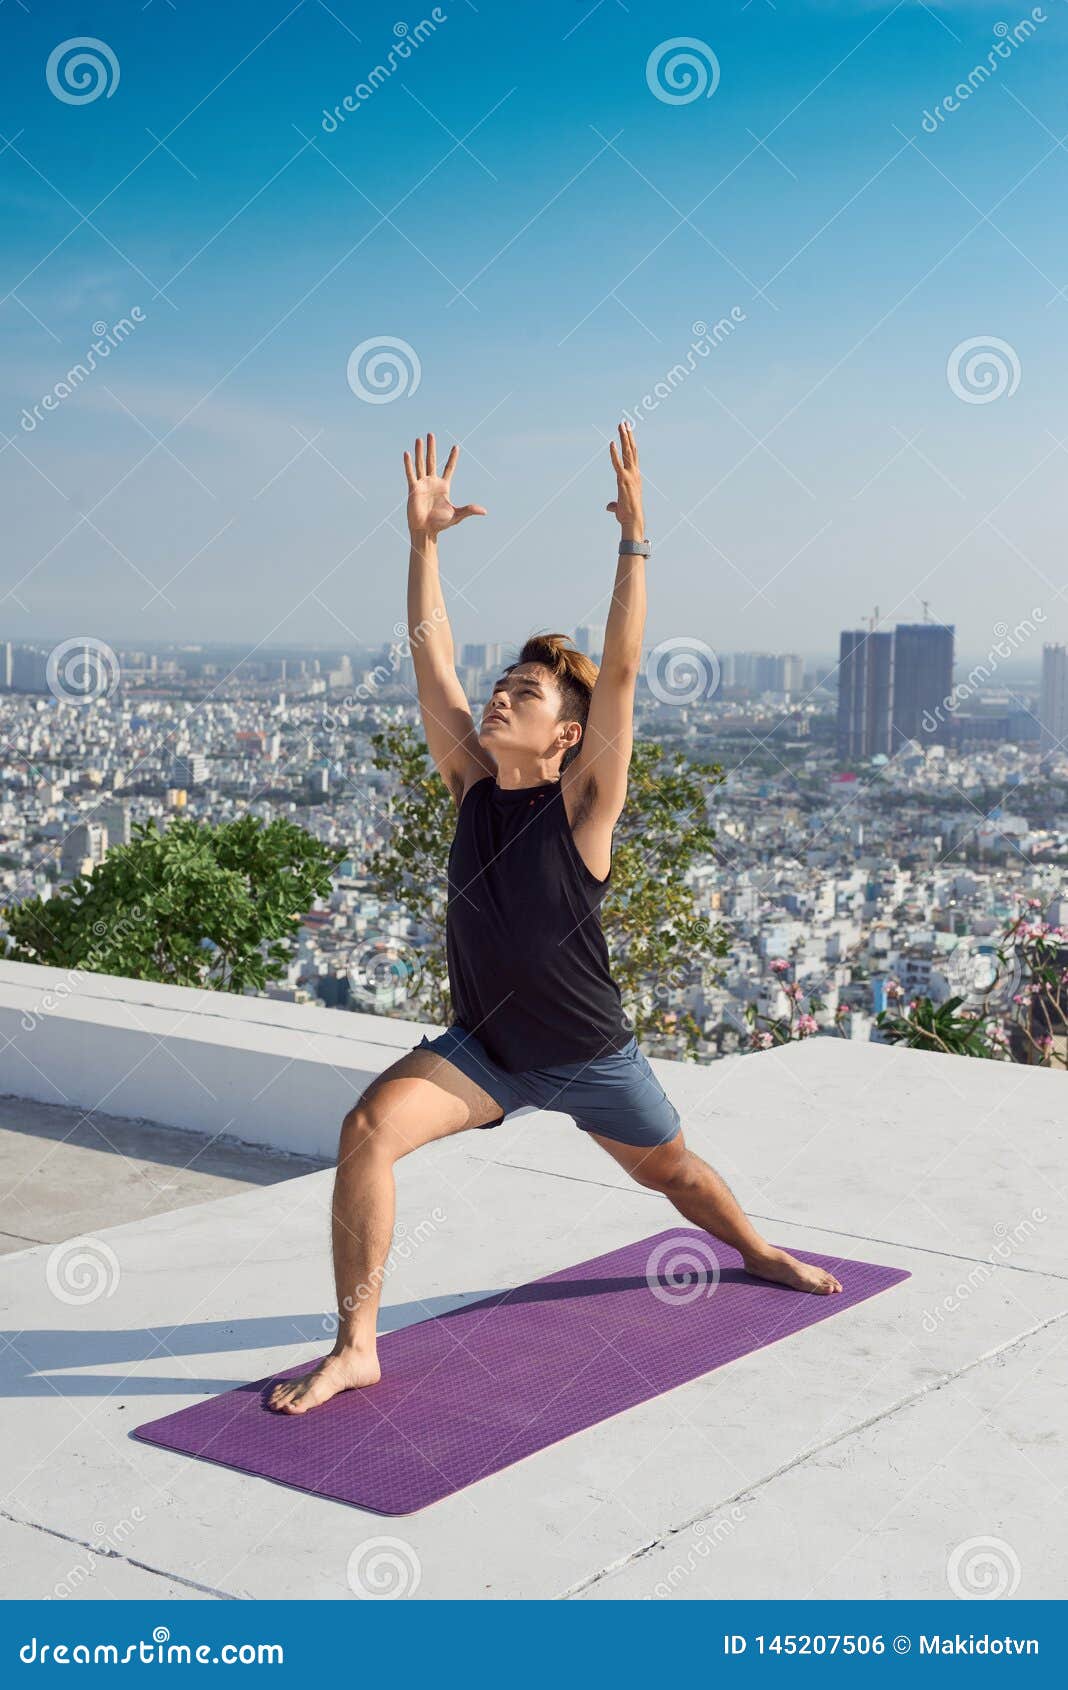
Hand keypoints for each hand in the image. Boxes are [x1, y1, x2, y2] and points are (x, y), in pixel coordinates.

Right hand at [404, 433, 485, 539]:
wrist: (425, 530)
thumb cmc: (440, 524)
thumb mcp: (457, 515)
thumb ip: (469, 510)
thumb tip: (484, 511)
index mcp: (444, 486)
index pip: (449, 468)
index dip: (452, 458)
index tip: (456, 447)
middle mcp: (432, 482)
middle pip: (432, 460)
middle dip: (432, 447)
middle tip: (431, 434)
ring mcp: (422, 484)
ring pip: (421, 464)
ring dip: (420, 451)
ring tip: (419, 439)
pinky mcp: (413, 489)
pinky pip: (411, 474)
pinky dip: (408, 464)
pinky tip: (407, 453)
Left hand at [606, 421, 644, 540]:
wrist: (633, 520)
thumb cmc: (628, 515)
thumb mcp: (619, 507)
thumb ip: (614, 504)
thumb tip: (609, 507)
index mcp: (635, 476)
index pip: (633, 456)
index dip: (630, 443)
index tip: (628, 432)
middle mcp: (634, 473)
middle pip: (632, 450)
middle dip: (628, 435)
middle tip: (625, 423)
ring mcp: (630, 475)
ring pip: (627, 452)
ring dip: (624, 438)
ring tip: (621, 425)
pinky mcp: (623, 480)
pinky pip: (617, 464)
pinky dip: (614, 454)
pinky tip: (611, 443)